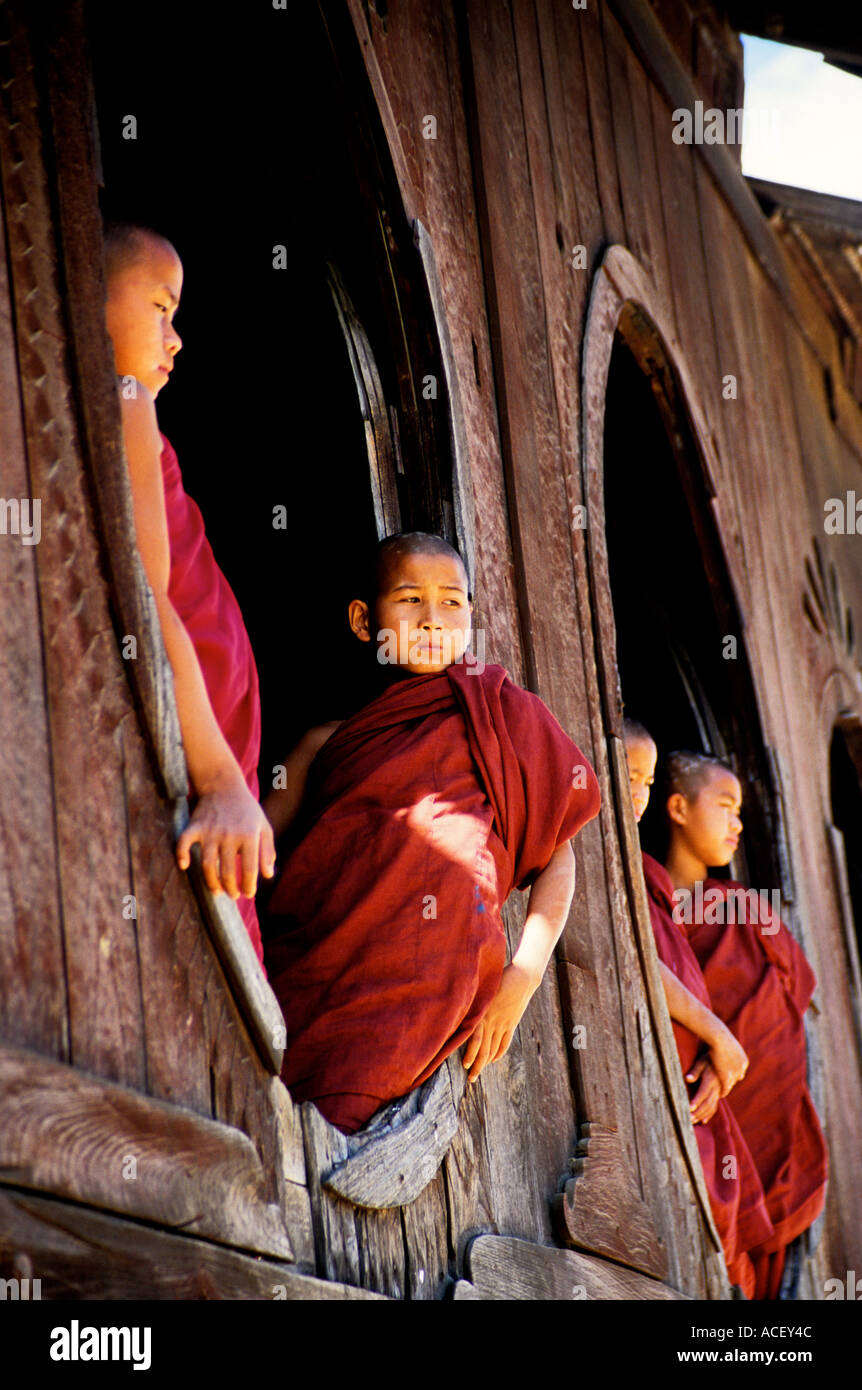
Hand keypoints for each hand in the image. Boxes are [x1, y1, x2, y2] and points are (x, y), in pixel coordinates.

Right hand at [176, 776, 275, 899]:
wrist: (224, 785)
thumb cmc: (247, 810)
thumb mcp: (264, 827)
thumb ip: (267, 851)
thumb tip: (268, 875)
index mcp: (249, 835)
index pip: (249, 868)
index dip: (249, 885)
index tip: (248, 893)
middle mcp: (230, 835)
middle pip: (228, 871)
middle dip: (230, 888)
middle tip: (233, 895)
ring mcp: (210, 831)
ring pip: (208, 865)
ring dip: (211, 883)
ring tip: (217, 891)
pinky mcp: (195, 827)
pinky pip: (184, 843)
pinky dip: (182, 855)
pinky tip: (185, 866)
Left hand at [462, 962, 537, 1083]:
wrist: (522, 977)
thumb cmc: (498, 978)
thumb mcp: (482, 990)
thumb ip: (472, 1003)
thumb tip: (456, 1012)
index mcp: (483, 1012)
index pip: (475, 1040)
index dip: (471, 1054)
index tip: (465, 1065)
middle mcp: (493, 1021)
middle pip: (484, 1049)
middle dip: (477, 1065)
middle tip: (471, 1078)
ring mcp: (504, 1024)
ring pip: (494, 1049)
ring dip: (486, 1062)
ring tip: (478, 1072)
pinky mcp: (512, 1024)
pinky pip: (505, 1043)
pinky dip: (498, 1053)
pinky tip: (493, 1059)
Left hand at [686, 1056, 721, 1123]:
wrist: (726, 1056)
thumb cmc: (710, 1057)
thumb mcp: (702, 1061)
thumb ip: (695, 1071)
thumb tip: (687, 1078)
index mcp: (711, 1080)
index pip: (703, 1093)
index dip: (696, 1101)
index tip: (688, 1109)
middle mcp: (716, 1088)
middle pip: (707, 1103)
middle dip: (698, 1112)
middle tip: (688, 1120)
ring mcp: (719, 1091)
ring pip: (711, 1106)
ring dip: (702, 1115)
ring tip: (692, 1122)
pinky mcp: (719, 1093)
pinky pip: (715, 1106)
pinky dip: (709, 1114)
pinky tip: (703, 1121)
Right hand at [707, 1026, 747, 1096]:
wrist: (718, 1037)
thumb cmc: (720, 1036)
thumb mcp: (729, 1044)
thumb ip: (731, 1049)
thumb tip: (728, 1046)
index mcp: (744, 1061)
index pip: (740, 1072)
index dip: (733, 1074)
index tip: (727, 1075)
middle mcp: (742, 1068)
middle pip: (737, 1079)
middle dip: (731, 1081)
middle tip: (724, 1084)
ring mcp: (735, 1073)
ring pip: (731, 1084)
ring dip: (727, 1087)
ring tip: (721, 1091)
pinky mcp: (726, 1077)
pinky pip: (726, 1088)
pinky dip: (724, 1092)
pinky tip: (720, 1095)